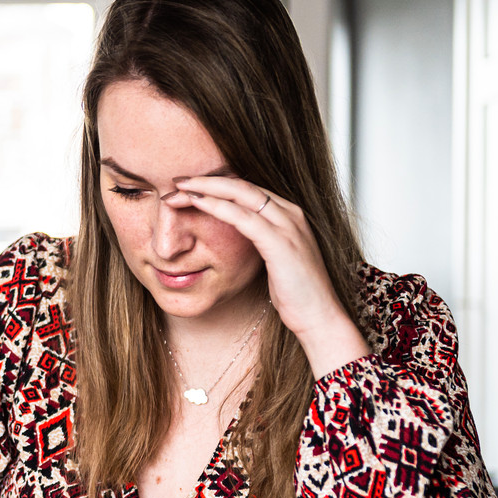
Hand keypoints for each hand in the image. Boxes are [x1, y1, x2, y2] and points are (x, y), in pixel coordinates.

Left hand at [174, 175, 370, 377]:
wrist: (319, 317)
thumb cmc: (295, 294)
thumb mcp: (275, 260)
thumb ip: (260, 242)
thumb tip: (236, 239)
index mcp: (288, 215)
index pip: (248, 190)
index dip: (217, 185)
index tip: (189, 187)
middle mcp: (290, 213)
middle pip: (242, 185)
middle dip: (207, 180)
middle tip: (177, 180)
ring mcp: (288, 226)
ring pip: (241, 194)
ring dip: (206, 189)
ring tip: (179, 188)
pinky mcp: (281, 242)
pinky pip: (243, 217)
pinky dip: (217, 207)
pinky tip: (196, 203)